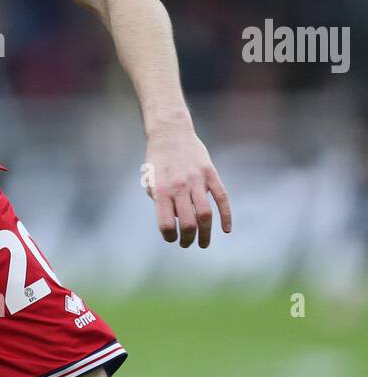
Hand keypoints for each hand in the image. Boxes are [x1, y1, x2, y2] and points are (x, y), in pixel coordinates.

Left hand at [143, 126, 231, 247]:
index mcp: (161, 191)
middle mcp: (179, 187)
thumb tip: (174, 222)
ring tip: (203, 243)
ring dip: (206, 234)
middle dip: (188, 239)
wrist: (171, 133)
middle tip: (188, 244)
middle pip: (188, 223)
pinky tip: (226, 230)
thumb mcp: (151, 182)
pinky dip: (226, 216)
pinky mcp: (211, 174)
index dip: (170, 236)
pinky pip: (222, 198)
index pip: (166, 224)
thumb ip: (160, 202)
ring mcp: (197, 180)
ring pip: (205, 215)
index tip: (172, 238)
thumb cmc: (158, 161)